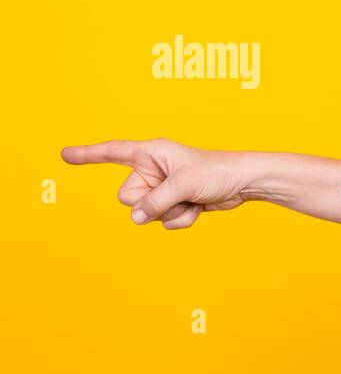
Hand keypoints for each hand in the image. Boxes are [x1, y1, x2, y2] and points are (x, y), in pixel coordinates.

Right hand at [60, 137, 255, 229]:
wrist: (243, 183)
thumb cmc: (217, 171)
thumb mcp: (183, 184)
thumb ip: (155, 201)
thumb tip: (135, 218)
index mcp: (150, 153)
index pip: (112, 152)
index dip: (88, 155)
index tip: (65, 155)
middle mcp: (152, 170)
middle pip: (128, 196)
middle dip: (151, 201)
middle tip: (177, 191)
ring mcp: (162, 188)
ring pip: (146, 213)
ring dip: (170, 212)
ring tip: (192, 198)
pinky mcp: (174, 203)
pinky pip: (164, 221)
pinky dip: (182, 219)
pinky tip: (199, 207)